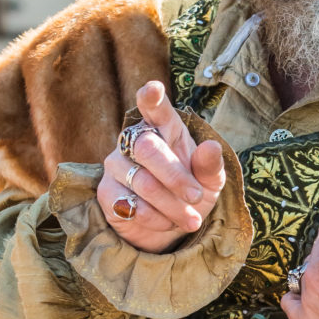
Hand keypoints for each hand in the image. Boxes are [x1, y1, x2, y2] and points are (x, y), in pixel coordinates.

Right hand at [98, 81, 225, 253]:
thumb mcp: (210, 182)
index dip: (152, 98)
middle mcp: (135, 141)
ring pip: (142, 181)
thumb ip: (210, 166)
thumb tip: (212, 147)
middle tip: (196, 197)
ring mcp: (117, 165)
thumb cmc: (190, 194)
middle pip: (148, 148)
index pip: (155, 108)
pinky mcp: (106, 192)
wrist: (169, 229)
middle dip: (176, 177)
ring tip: (191, 219)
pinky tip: (166, 222)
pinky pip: (129, 204)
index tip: (154, 89)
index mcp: (164, 129)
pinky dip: (154, 217)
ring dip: (171, 205)